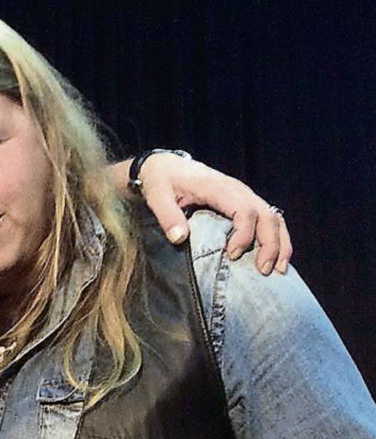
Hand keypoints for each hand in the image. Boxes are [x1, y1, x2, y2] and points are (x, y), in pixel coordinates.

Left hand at [129, 154, 291, 274]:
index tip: (233, 255)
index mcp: (218, 187)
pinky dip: (277, 239)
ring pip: (274, 217)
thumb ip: (167, 216)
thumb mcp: (157, 196)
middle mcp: (238, 190)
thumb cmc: (162, 181)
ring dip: (280, 244)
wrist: (166, 166)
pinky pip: (269, 219)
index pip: (244, 210)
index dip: (244, 234)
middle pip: (266, 215)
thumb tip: (179, 238)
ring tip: (278, 271)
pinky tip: (277, 259)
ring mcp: (244, 196)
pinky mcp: (245, 203)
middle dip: (270, 244)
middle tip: (263, 271)